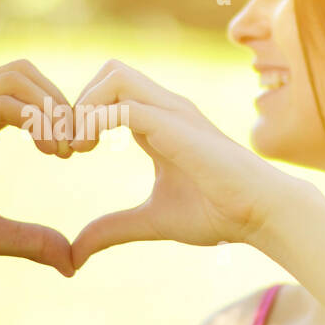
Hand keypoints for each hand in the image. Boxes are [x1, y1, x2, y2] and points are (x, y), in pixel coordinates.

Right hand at [0, 60, 75, 275]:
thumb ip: (27, 240)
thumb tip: (70, 262)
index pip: (23, 91)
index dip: (56, 114)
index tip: (73, 155)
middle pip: (25, 72)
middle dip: (62, 103)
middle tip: (78, 148)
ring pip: (19, 76)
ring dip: (54, 107)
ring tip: (64, 151)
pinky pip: (7, 100)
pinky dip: (38, 118)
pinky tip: (48, 150)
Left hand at [68, 61, 287, 268]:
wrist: (260, 213)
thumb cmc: (216, 213)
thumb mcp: (150, 220)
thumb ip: (112, 229)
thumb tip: (75, 254)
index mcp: (156, 122)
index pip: (108, 92)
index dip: (79, 115)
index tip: (65, 154)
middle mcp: (163, 108)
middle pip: (108, 70)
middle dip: (77, 101)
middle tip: (66, 146)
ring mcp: (171, 111)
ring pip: (113, 75)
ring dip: (84, 106)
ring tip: (76, 147)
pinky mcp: (175, 125)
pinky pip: (124, 105)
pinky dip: (95, 120)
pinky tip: (87, 149)